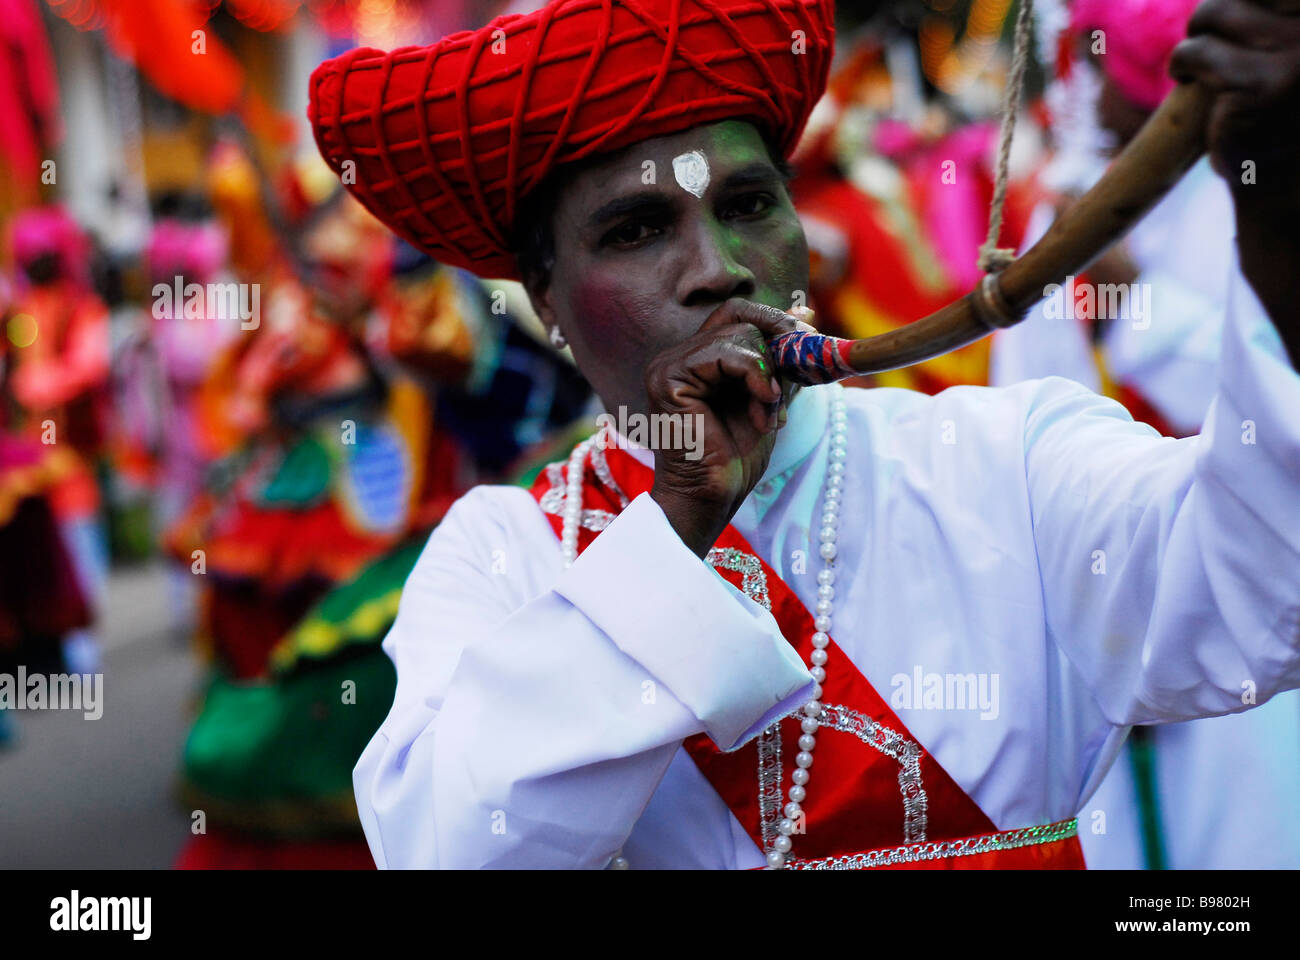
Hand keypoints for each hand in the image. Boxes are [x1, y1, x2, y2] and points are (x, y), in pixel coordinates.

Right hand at [644, 298, 798, 557]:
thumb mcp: (768, 400)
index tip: (808, 332)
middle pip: (738, 317)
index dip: (772, 318)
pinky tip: (762, 407)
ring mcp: (669, 365)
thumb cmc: (734, 460)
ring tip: (769, 411)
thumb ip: (779, 363)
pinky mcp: (670, 379)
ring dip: (767, 372)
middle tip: (795, 373)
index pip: (734, 314)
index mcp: (696, 361)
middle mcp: (677, 357)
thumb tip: (806, 317)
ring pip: (737, 333)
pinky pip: (726, 353)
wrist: (710, 498)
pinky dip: (756, 376)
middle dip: (776, 343)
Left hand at [1171, 0, 1299, 362]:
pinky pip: (1197, 53)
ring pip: (1216, 13)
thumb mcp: (1288, 50)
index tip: (1233, 13)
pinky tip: (1186, 79)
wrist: (1287, 179)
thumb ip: (1269, 18)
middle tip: (1207, 34)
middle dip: (1216, 11)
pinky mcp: (1256, 84)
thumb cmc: (1287, 109)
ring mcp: (1295, 54)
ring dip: (1197, 35)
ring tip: (1194, 61)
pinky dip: (1183, 63)